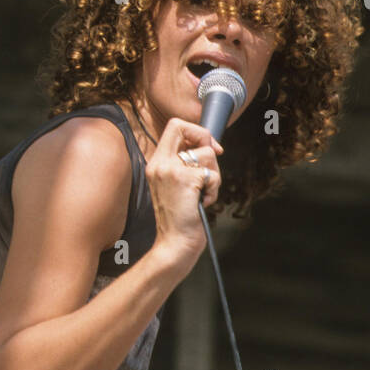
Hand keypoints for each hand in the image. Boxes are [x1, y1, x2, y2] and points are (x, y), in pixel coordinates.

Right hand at [146, 117, 223, 265]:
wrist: (174, 244)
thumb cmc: (179, 219)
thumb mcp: (176, 186)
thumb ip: (184, 164)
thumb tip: (209, 146)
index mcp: (155, 163)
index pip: (174, 126)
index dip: (195, 130)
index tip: (207, 147)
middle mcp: (160, 164)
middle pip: (187, 128)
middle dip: (206, 141)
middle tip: (209, 166)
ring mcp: (171, 171)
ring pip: (206, 153)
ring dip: (213, 174)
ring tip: (203, 194)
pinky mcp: (186, 180)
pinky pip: (212, 173)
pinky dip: (214, 188)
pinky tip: (204, 202)